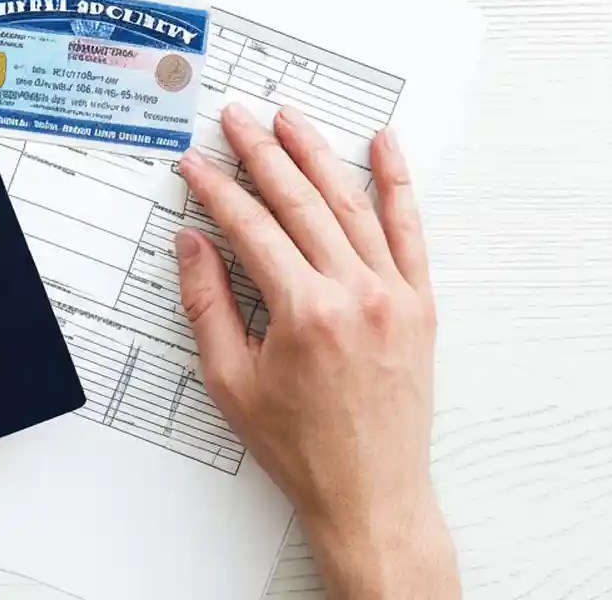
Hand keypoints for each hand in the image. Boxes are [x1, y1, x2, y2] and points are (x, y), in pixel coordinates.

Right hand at [175, 104, 458, 598]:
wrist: (369, 491)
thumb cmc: (300, 445)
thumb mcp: (230, 380)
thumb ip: (207, 304)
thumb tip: (193, 243)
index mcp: (305, 313)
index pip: (251, 228)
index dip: (217, 190)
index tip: (196, 165)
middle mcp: (355, 294)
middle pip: (300, 202)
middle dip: (261, 154)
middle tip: (236, 121)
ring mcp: (393, 294)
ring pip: (350, 204)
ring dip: (317, 155)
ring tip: (290, 120)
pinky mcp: (418, 303)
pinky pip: (410, 229)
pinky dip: (397, 183)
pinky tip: (384, 148)